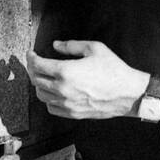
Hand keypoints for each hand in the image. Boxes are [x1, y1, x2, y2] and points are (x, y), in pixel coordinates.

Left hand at [27, 40, 149, 119]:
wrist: (128, 93)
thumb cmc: (113, 70)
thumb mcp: (94, 48)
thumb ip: (71, 46)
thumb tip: (56, 45)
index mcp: (65, 71)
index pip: (37, 65)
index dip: (31, 58)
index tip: (31, 54)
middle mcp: (62, 89)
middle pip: (35, 80)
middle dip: (32, 69)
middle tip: (35, 63)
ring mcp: (67, 103)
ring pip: (41, 95)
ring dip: (39, 84)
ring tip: (43, 77)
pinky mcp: (72, 113)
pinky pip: (51, 108)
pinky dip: (48, 99)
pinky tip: (53, 92)